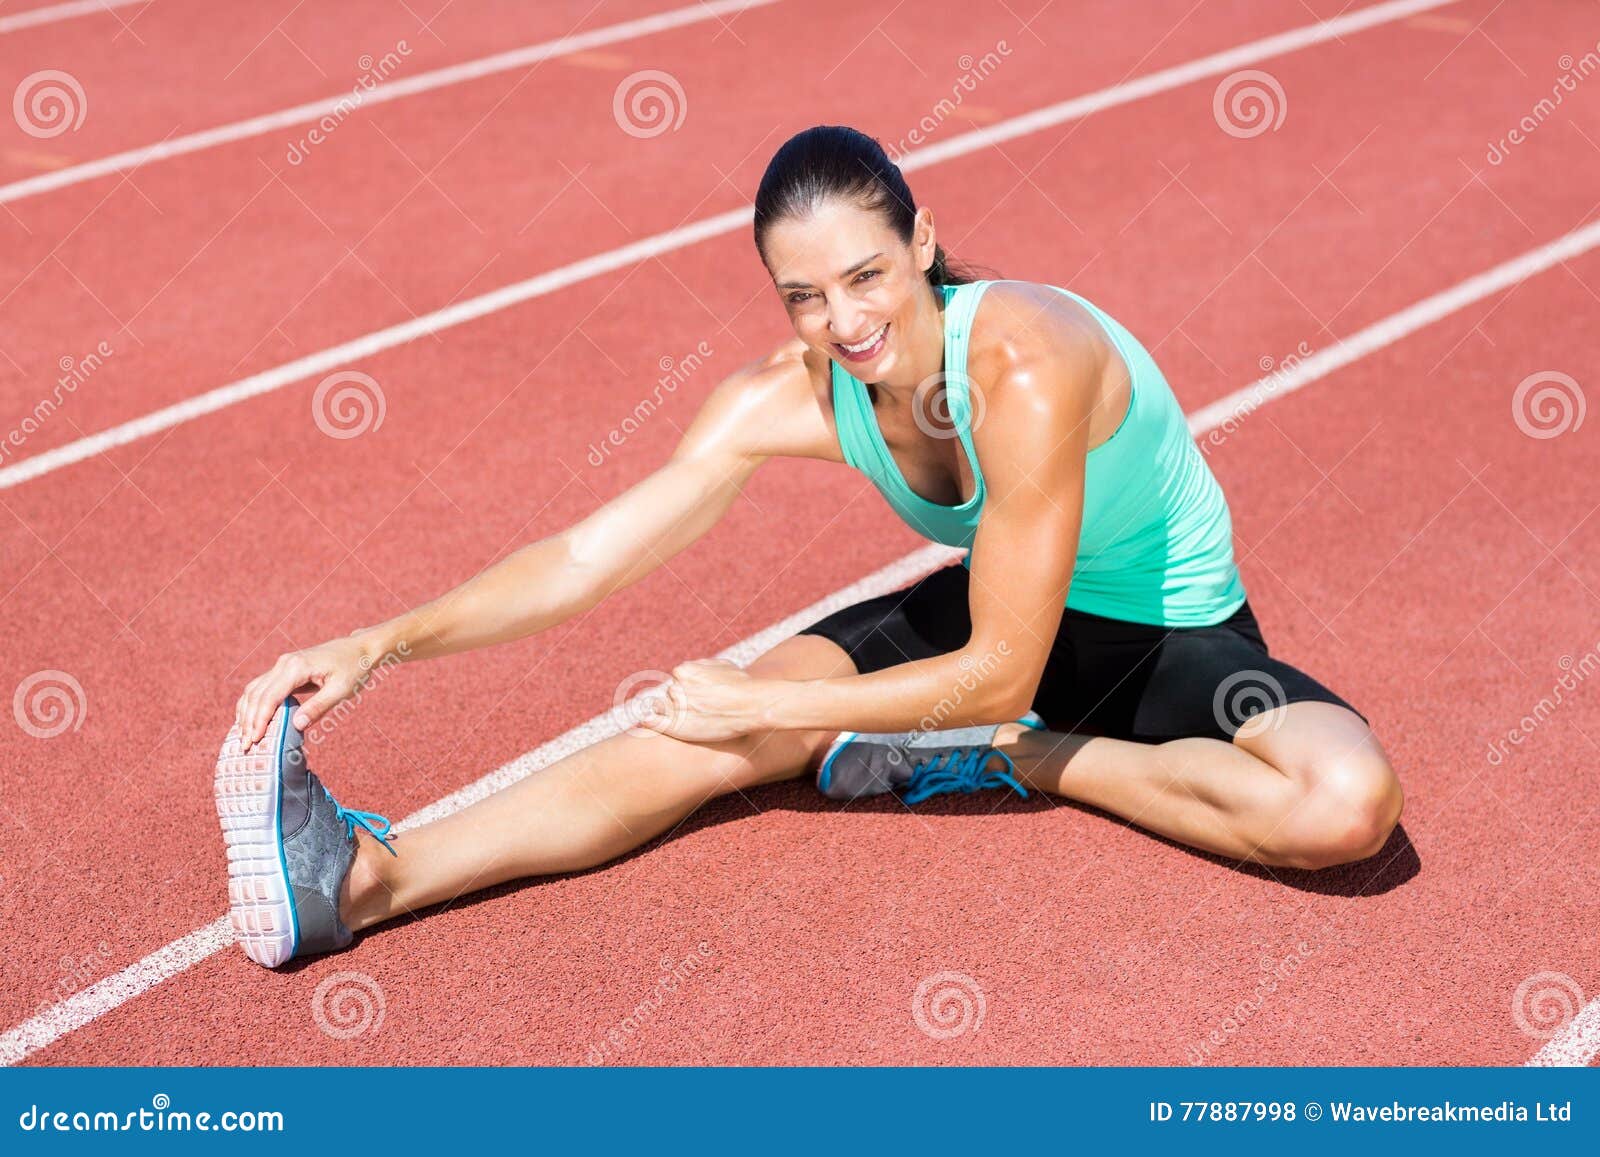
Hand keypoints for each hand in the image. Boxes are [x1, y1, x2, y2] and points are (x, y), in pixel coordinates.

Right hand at [235, 633, 387, 746]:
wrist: (359, 648)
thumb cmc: (353, 669)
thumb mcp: (341, 690)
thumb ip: (318, 707)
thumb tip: (295, 726)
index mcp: (297, 667)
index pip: (269, 697)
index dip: (260, 720)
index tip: (254, 740)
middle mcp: (284, 663)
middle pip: (256, 694)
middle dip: (248, 721)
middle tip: (244, 746)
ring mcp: (283, 665)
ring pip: (254, 690)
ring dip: (246, 713)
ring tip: (243, 737)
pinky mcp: (285, 669)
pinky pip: (262, 688)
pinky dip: (253, 704)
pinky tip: (250, 721)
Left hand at [635, 658, 769, 742]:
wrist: (751, 705)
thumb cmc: (741, 685)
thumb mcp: (722, 665)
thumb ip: (702, 666)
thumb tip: (689, 669)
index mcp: (683, 671)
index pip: (678, 681)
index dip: (688, 691)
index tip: (699, 698)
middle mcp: (675, 687)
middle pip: (670, 695)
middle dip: (682, 702)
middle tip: (701, 710)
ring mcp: (674, 707)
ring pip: (663, 708)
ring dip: (673, 713)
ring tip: (695, 719)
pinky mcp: (675, 725)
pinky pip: (653, 721)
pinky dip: (650, 721)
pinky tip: (650, 722)